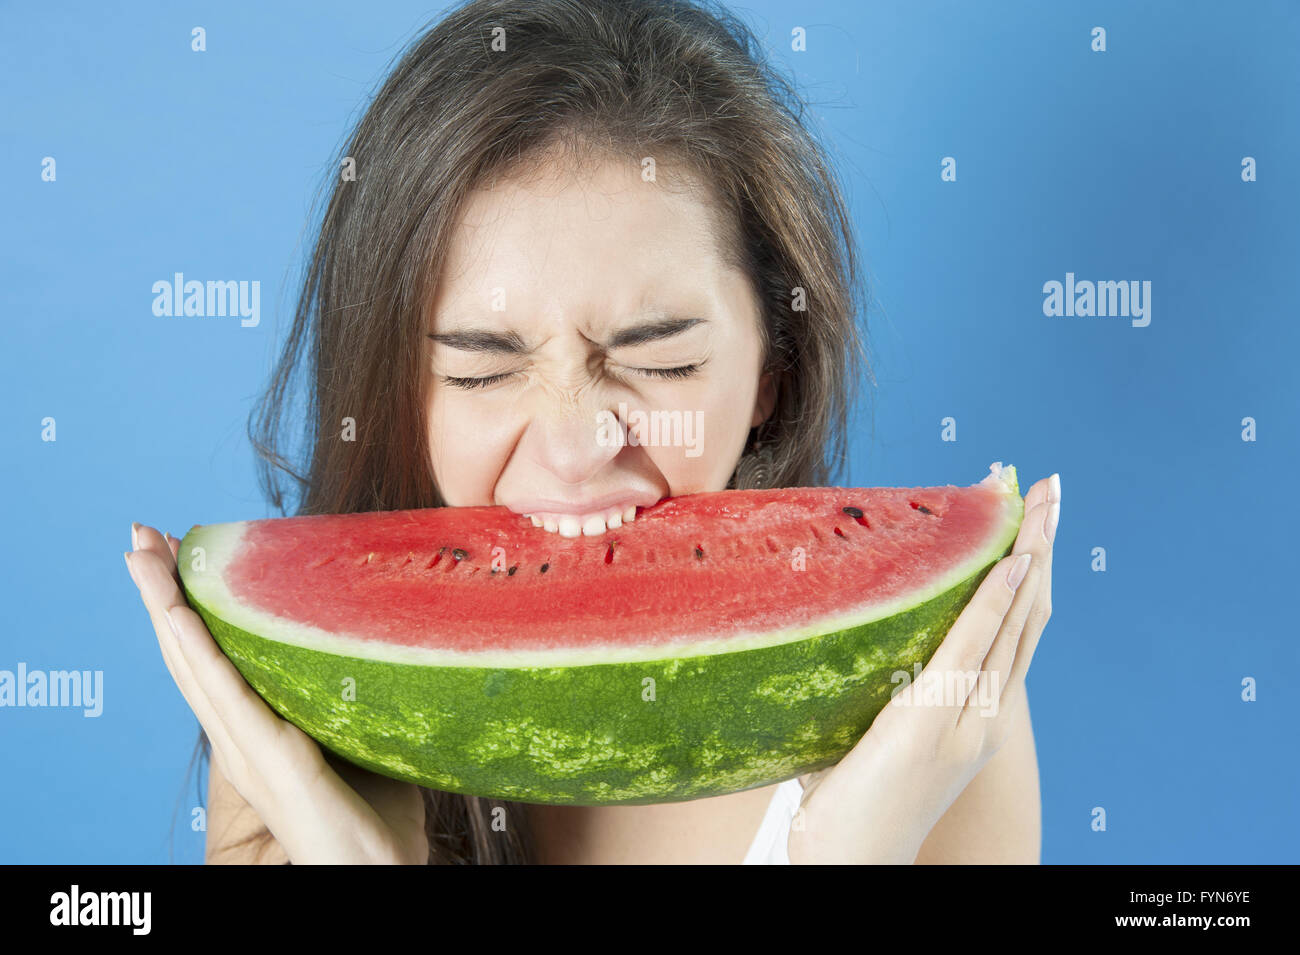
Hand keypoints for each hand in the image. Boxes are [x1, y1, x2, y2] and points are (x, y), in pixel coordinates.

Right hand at [124, 522, 428, 863]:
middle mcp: (245, 737)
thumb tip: (390, 642)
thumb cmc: (377, 823)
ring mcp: (250, 750)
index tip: (182, 553)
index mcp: (263, 731)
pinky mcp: (269, 761)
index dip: (193, 607)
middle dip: (165, 590)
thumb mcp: (361, 743)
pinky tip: (174, 612)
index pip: (218, 658)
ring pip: (194, 664)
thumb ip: (359, 701)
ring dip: (164, 603)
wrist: (378, 879)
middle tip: (144, 534)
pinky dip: (193, 649)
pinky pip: (224, 696)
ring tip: (142, 552)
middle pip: (192, 652)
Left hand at [788, 473, 1058, 863]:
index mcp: (974, 713)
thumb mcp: (872, 730)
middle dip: (1044, 547)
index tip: (1032, 522)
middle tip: (1056, 490)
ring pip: (1013, 622)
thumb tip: (840, 632)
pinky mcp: (934, 720)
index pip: (1011, 631)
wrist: (853, 861)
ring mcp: (966, 718)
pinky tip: (1012, 559)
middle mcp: (984, 713)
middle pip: (1027, 616)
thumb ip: (877, 685)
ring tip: (1046, 504)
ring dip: (1031, 556)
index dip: (1025, 574)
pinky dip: (997, 600)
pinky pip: (973, 647)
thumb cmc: (850, 800)